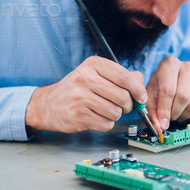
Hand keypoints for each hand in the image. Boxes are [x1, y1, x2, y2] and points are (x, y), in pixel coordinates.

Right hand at [25, 56, 146, 133]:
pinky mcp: (79, 115)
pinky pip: (106, 124)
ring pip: (116, 112)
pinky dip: (106, 124)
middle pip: (123, 96)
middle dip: (127, 105)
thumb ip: (120, 76)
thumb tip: (141, 82)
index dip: (138, 89)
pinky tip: (96, 117)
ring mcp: (80, 97)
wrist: (48, 104)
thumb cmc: (77, 89)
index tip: (141, 97)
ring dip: (115, 115)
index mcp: (93, 64)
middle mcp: (86, 78)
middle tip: (121, 105)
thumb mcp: (96, 74)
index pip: (125, 77)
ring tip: (105, 110)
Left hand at [145, 56, 189, 131]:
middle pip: (183, 97)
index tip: (162, 123)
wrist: (175, 80)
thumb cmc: (161, 86)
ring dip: (182, 116)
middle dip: (174, 113)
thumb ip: (151, 111)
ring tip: (175, 114)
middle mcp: (187, 68)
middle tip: (168, 118)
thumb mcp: (151, 95)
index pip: (168, 90)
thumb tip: (158, 127)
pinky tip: (185, 113)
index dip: (164, 110)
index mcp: (170, 65)